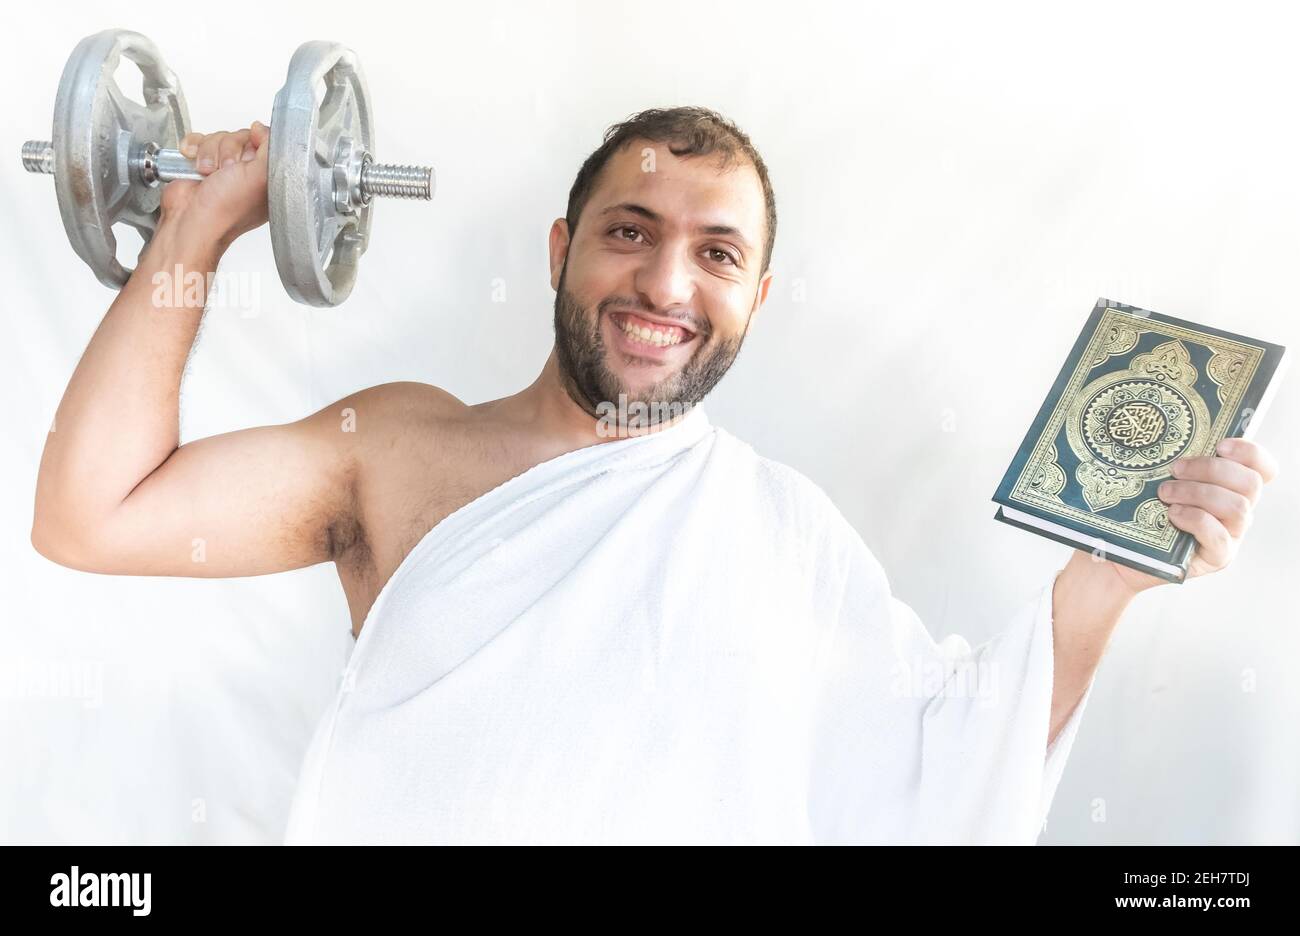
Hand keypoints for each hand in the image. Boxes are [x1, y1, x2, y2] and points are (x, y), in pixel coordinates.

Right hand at [157, 121, 270, 249]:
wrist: (192, 220)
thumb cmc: (226, 209)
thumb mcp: (261, 176)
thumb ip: (270, 148)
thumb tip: (262, 128)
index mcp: (266, 177)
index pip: (264, 140)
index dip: (252, 145)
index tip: (246, 159)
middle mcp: (246, 173)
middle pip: (238, 136)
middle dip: (228, 150)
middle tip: (226, 171)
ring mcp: (222, 169)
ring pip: (217, 137)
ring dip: (209, 153)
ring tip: (209, 174)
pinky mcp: (200, 164)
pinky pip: (197, 141)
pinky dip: (193, 150)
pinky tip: (195, 167)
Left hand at [1103, 437, 1279, 595]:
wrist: (1128, 552)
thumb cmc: (1145, 510)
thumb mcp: (1163, 480)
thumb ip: (1179, 462)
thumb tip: (1167, 433)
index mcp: (1232, 487)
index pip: (1262, 468)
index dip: (1250, 453)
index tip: (1220, 445)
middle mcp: (1239, 510)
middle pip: (1250, 483)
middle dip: (1212, 469)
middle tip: (1176, 469)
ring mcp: (1232, 535)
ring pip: (1237, 507)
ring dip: (1198, 493)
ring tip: (1165, 493)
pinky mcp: (1218, 557)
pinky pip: (1219, 536)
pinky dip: (1195, 519)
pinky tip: (1172, 514)